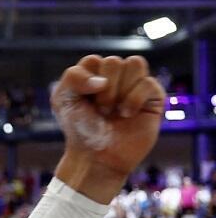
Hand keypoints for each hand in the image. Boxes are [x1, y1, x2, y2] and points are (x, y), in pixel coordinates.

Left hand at [51, 55, 164, 201]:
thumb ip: (73, 77)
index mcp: (94, 74)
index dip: (85, 82)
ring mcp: (135, 85)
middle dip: (103, 90)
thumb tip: (102, 80)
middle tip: (100, 110)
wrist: (96, 156)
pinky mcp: (153, 97)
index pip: (93, 61)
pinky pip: (148, 82)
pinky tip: (127, 114)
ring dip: (120, 91)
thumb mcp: (63, 99)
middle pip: (114, 62)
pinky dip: (134, 99)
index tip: (82, 102)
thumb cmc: (80, 129)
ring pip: (135, 63)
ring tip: (114, 111)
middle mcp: (116, 76)